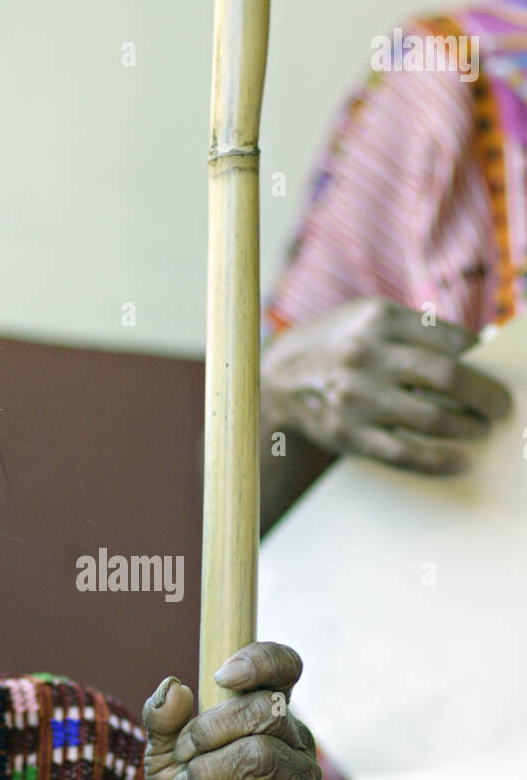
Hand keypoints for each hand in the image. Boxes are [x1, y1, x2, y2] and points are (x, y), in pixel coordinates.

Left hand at [142, 641, 320, 779]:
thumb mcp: (163, 757)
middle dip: (210, 731)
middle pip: (265, 710)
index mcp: (267, 714)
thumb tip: (174, 686)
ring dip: (207, 772)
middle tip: (183, 757)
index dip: (260, 661)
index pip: (285, 667)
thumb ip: (163, 720)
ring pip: (258, 755)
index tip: (221, 677)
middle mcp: (294, 741)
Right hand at [260, 298, 509, 472]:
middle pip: (448, 377)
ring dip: (468, 428)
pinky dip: (440, 460)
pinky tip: (461, 460)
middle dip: (486, 395)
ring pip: (432, 419)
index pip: (451, 340)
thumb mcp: (368, 319)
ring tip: (480, 429)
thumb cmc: (338, 346)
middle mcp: (366, 357)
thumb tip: (478, 353)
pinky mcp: (348, 435)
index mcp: (378, 320)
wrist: (276, 379)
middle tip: (502, 407)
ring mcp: (356, 399)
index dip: (481, 358)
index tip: (493, 371)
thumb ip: (416, 331)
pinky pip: (405, 454)